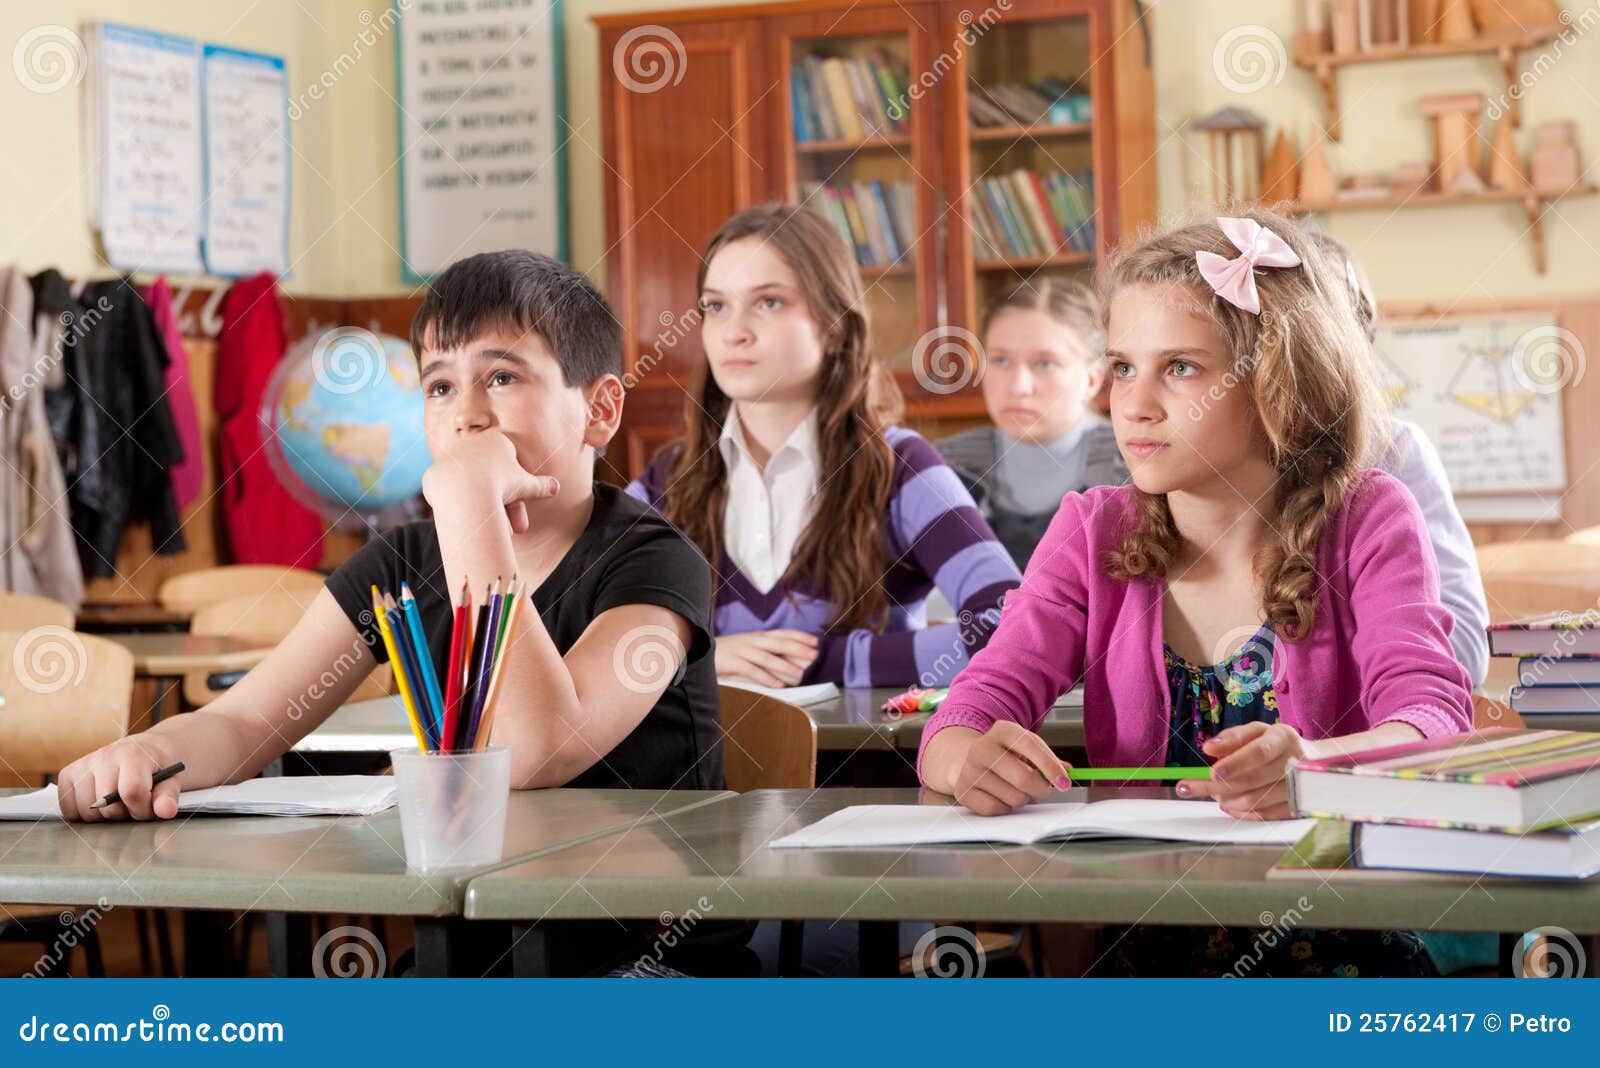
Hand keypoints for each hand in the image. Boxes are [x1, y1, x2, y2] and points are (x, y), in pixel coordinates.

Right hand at [57, 736, 184, 821]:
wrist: (143, 752)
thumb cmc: (156, 769)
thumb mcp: (171, 780)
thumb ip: (168, 797)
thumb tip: (166, 811)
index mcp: (132, 754)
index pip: (132, 792)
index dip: (142, 809)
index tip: (149, 809)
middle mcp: (104, 756)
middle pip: (107, 806)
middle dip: (124, 813)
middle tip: (134, 805)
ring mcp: (84, 764)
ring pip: (86, 811)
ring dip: (103, 816)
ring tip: (117, 803)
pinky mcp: (68, 774)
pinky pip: (68, 808)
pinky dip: (82, 813)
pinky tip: (99, 803)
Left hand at [422, 429, 559, 533]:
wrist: (464, 488)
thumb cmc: (500, 483)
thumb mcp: (526, 485)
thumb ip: (540, 485)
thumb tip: (556, 488)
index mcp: (495, 440)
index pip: (509, 467)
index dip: (517, 491)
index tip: (520, 511)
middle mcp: (471, 444)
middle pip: (489, 479)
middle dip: (503, 507)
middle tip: (512, 531)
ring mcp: (451, 458)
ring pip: (471, 487)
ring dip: (483, 509)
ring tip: (490, 531)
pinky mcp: (435, 473)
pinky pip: (450, 493)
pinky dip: (460, 507)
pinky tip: (465, 520)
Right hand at [715, 630, 818, 687]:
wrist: (700, 651)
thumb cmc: (729, 654)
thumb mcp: (750, 650)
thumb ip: (767, 655)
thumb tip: (791, 665)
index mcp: (758, 637)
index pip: (783, 633)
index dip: (800, 636)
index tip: (816, 641)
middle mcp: (752, 641)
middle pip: (779, 643)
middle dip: (798, 649)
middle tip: (814, 656)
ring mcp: (743, 651)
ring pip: (768, 658)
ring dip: (785, 666)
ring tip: (800, 675)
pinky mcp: (733, 663)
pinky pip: (752, 670)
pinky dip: (766, 678)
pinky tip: (778, 685)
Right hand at [924, 721, 1071, 816]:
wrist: (967, 759)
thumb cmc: (1004, 755)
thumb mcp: (1025, 748)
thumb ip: (1048, 759)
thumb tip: (1068, 773)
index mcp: (1002, 730)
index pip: (1030, 745)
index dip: (1050, 766)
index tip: (1065, 782)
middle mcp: (982, 747)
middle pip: (1022, 777)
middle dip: (1041, 788)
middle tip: (1043, 788)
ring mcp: (969, 770)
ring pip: (1013, 797)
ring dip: (1022, 798)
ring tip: (1014, 788)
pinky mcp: (963, 791)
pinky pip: (996, 809)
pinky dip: (1004, 807)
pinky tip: (1000, 796)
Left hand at [1180, 721, 1309, 819]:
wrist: (1318, 762)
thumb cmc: (1278, 744)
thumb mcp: (1258, 732)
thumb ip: (1233, 737)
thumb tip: (1209, 748)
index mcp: (1284, 738)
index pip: (1259, 752)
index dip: (1235, 763)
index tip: (1212, 772)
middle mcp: (1296, 762)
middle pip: (1252, 780)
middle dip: (1217, 786)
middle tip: (1190, 786)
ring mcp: (1299, 788)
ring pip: (1255, 801)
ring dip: (1226, 799)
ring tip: (1213, 793)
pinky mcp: (1297, 807)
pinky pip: (1263, 815)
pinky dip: (1240, 812)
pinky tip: (1229, 804)